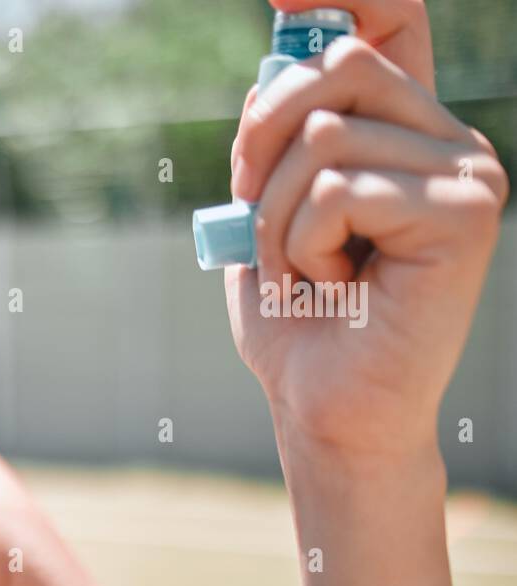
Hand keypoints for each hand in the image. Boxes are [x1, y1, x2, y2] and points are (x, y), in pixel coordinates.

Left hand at [225, 0, 508, 460]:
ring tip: (305, 270)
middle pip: (334, 66)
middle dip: (260, 144)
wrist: (325, 407)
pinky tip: (331, 284)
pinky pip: (335, 187)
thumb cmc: (297, 320)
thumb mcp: (261, 215)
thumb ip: (271, 141)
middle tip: (258, 218)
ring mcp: (467, 170)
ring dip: (275, 216)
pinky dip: (302, 242)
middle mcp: (445, 139)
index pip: (389, 25)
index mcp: (400, 133)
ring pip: (321, 136)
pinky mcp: (466, 211)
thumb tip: (273, 60)